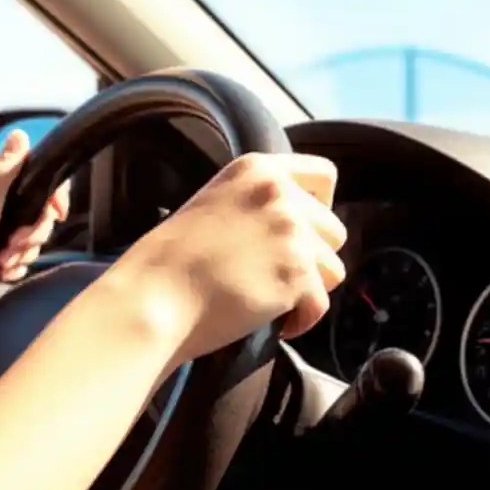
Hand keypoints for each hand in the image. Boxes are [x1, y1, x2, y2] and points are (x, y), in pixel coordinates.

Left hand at [0, 130, 68, 308]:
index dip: (51, 197)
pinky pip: (15, 252)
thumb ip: (4, 171)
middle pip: (34, 210)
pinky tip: (2, 272)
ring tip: (3, 264)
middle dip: (32, 233)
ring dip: (22, 252)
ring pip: (26, 234)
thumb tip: (20, 134)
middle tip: (15, 247)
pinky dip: (13, 263)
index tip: (57, 216)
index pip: (33, 177)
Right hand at [105, 152, 346, 362]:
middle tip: (273, 274)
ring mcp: (291, 232)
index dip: (319, 209)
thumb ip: (258, 202)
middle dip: (312, 257)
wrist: (155, 296)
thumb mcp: (215, 203)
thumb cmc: (172, 261)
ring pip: (334, 269)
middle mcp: (280, 194)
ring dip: (308, 289)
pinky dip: (301, 320)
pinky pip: (320, 305)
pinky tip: (271, 321)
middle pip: (334, 229)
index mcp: (258, 168)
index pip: (324, 175)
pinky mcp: (296, 273)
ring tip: (270, 298)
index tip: (298, 232)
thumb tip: (297, 224)